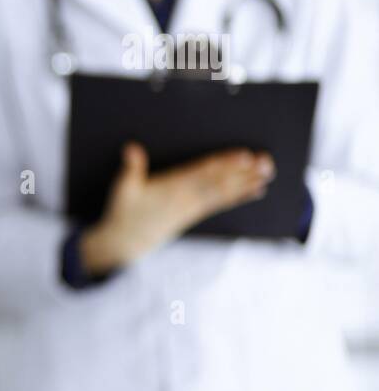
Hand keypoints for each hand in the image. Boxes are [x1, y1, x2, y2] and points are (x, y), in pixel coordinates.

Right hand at [80, 142, 274, 275]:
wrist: (127, 243)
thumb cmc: (124, 213)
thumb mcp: (122, 189)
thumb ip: (130, 167)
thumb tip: (131, 147)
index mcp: (172, 187)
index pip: (203, 172)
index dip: (224, 164)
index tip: (244, 156)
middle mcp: (187, 197)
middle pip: (220, 181)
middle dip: (244, 172)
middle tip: (267, 162)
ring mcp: (193, 207)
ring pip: (224, 192)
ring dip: (247, 182)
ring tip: (268, 173)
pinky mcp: (194, 214)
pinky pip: (221, 203)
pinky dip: (239, 196)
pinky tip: (255, 190)